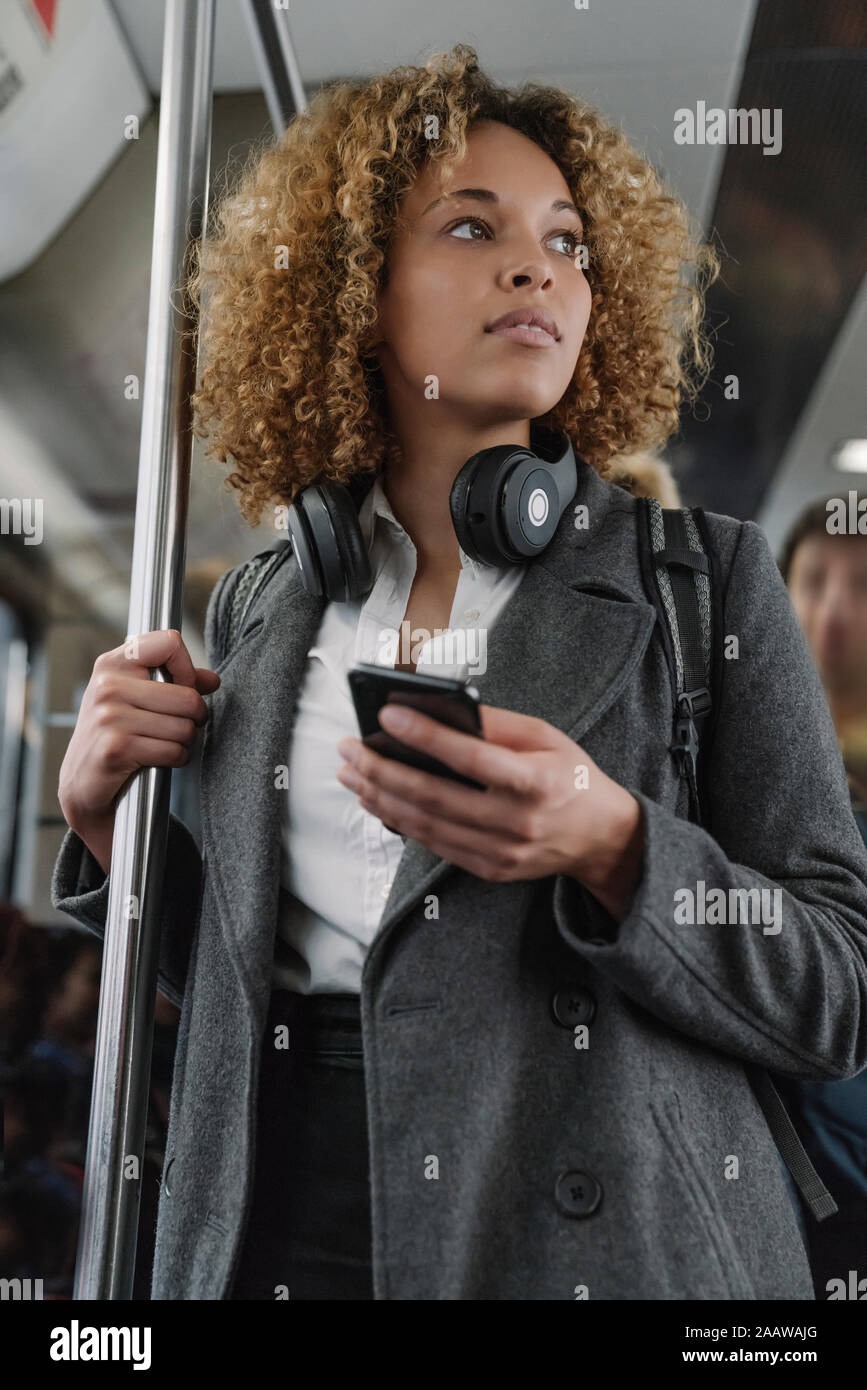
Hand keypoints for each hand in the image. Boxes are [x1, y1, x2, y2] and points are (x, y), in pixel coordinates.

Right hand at [58, 630, 219, 874]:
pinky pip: (174, 750)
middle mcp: (108, 686)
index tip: (182, 687)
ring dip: (185, 741)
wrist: (82, 784)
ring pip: (184, 726)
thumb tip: (212, 680)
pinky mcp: (117, 749)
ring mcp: (110, 717)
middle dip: (195, 717)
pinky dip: (177, 759)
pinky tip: (159, 760)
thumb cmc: (113, 735)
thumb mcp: (135, 698)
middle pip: (188, 696)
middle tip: (179, 726)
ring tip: (165, 743)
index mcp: (113, 664)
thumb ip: (175, 682)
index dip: (186, 668)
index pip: (168, 643)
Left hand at [336, 703, 644, 920]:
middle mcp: (515, 821)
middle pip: (434, 795)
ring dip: (380, 797)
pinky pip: (433, 844)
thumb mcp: (547, 738)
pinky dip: (399, 821)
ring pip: (425, 823)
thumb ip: (497, 725)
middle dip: (382, 769)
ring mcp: (500, 851)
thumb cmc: (572, 778)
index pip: (470, 757)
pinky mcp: (488, 868)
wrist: (601, 838)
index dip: (424, 735)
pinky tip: (377, 800)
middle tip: (350, 748)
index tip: (386, 715)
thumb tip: (443, 710)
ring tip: (351, 773)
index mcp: (535, 781)